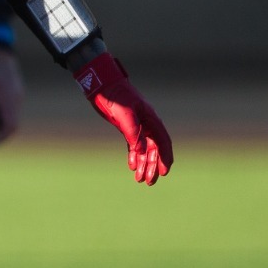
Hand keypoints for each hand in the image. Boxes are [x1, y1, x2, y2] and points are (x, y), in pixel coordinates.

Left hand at [0, 45, 24, 143]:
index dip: (3, 137)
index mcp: (7, 95)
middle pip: (13, 122)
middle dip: (0, 128)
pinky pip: (12, 106)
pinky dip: (3, 110)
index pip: (11, 125)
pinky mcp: (16, 88)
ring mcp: (18, 91)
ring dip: (0, 119)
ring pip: (13, 114)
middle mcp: (16, 96)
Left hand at [74, 53, 171, 184]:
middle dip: (152, 165)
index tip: (164, 172)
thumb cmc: (115, 96)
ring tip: (139, 179)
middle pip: (154, 148)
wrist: (102, 85)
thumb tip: (140, 150)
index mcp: (151, 119)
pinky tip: (131, 165)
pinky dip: (133, 155)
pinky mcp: (126, 127)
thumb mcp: (124, 114)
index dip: (164, 157)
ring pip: (144, 149)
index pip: (162, 141)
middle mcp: (147, 123)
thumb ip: (133, 132)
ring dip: (142, 163)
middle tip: (149, 182)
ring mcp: (137, 125)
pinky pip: (133, 145)